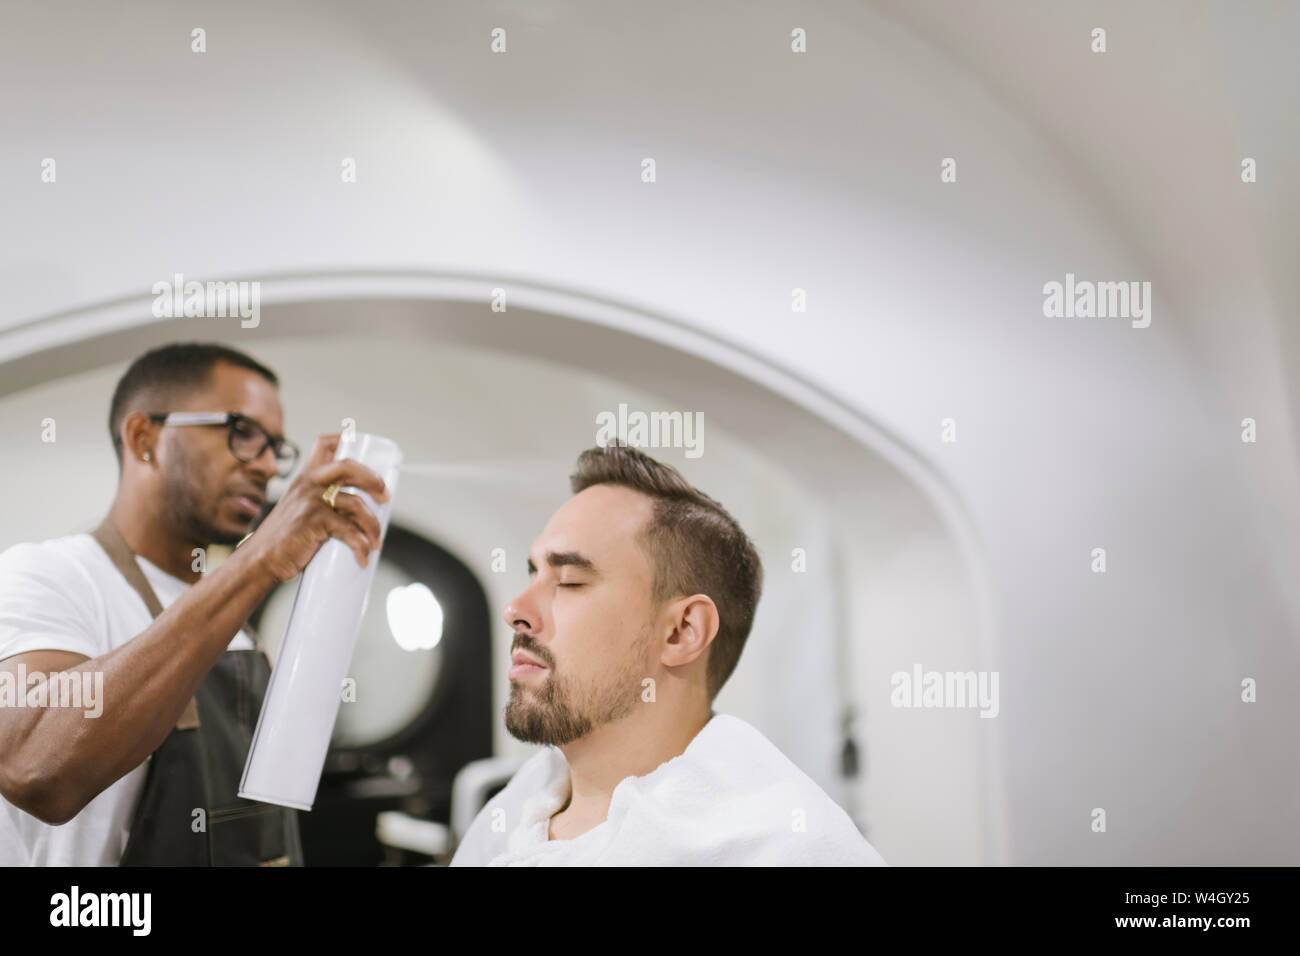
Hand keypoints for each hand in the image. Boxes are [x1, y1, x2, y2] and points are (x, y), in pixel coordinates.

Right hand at [241, 434, 390, 583]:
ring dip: (372, 524)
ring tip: (376, 541)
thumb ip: (322, 504)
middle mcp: (308, 483)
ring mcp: (311, 500)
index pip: (325, 444)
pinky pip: (349, 530)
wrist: (260, 559)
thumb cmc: (284, 540)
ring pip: (355, 503)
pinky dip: (361, 545)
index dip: (348, 441)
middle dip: (373, 479)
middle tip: (386, 497)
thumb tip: (361, 514)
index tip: (369, 455)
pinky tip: (363, 556)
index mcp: (306, 477)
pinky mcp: (313, 521)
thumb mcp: (299, 510)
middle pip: (348, 466)